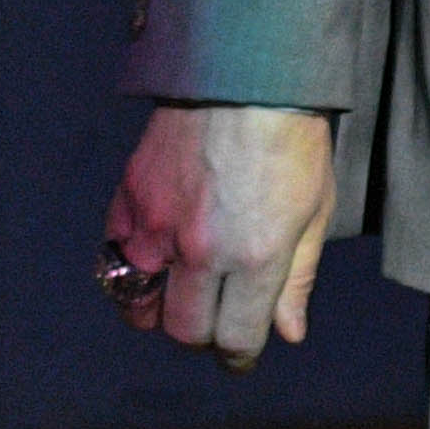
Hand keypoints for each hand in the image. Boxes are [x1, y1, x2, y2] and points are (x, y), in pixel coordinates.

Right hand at [105, 101, 337, 368]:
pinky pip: (114, 258)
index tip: (241, 353)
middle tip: (217, 323)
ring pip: (140, 303)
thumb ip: (297, 279)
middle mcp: (200, 252)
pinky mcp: (129, 199)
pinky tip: (148, 264)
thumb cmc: (293, 141)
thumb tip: (287, 333)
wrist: (246, 75)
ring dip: (158, 311)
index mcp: (256, 258)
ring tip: (179, 297)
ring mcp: (157, 226)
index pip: (237, 337)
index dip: (240, 354)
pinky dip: (128, 271)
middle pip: (187, 329)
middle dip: (204, 335)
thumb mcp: (315, 212)